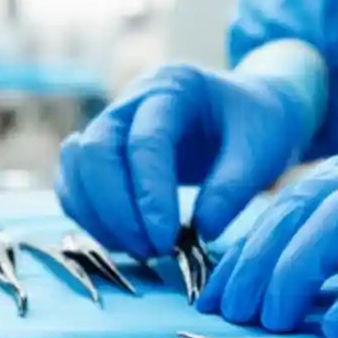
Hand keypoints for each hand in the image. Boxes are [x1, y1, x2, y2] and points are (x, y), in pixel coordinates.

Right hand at [56, 64, 308, 257]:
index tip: (166, 241)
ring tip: (141, 249)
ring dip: (98, 215)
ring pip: (76, 167)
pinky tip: (124, 240)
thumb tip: (203, 231)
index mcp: (174, 86)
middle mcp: (132, 99)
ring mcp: (111, 123)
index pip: (145, 141)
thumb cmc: (259, 126)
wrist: (249, 112)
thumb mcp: (263, 151)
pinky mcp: (102, 151)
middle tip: (152, 250)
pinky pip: (74, 183)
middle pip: (96, 150)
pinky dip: (89, 215)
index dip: (149, 195)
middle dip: (116, 209)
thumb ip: (234, 189)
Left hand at [197, 128, 337, 337]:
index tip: (218, 291)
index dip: (250, 244)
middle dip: (254, 259)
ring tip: (268, 320)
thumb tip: (310, 286)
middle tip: (225, 311)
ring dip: (291, 271)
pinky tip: (335, 327)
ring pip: (337, 218)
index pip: (295, 196)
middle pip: (301, 204)